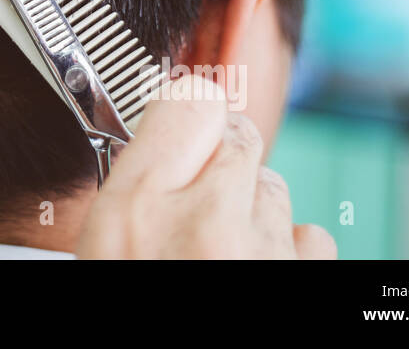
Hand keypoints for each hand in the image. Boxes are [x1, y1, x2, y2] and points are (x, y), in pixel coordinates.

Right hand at [75, 75, 336, 258]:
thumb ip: (124, 190)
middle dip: (218, 161)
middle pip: (238, 136)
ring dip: (251, 209)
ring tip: (215, 247)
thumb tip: (152, 142)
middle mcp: (207, 224)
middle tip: (187, 204)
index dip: (185, 108)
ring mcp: (265, 254)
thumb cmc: (119, 310)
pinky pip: (312, 236)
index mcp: (135, 211)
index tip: (178, 123)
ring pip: (273, 187)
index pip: (187, 99)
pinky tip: (256, 262)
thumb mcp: (96, 248)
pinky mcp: (306, 279)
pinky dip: (290, 248)